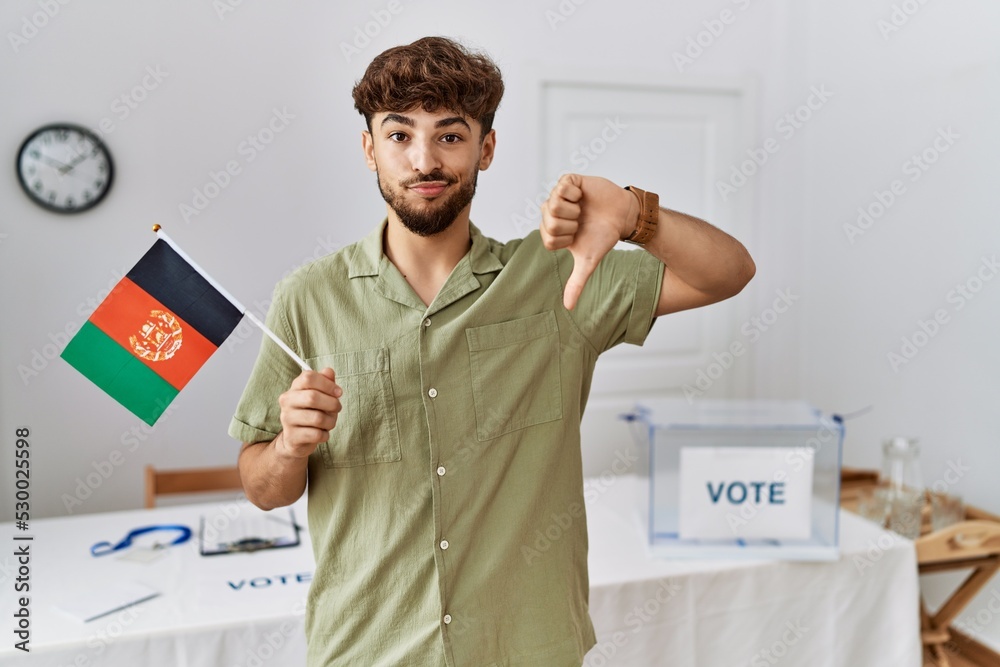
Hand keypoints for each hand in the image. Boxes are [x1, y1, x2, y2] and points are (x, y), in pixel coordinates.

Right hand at [276, 368, 341, 458]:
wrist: (295, 439)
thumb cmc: (312, 413)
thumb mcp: (320, 395)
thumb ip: (325, 382)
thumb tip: (329, 371)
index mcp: (294, 388)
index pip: (308, 378)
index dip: (327, 384)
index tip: (338, 392)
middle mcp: (287, 401)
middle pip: (312, 397)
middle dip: (332, 404)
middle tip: (338, 408)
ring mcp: (287, 419)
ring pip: (317, 418)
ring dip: (331, 421)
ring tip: (329, 422)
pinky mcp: (292, 436)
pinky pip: (316, 434)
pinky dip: (325, 435)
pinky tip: (322, 433)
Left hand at [540, 174, 637, 309]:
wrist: (623, 217)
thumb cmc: (603, 237)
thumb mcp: (588, 262)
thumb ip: (576, 282)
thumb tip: (568, 307)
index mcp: (552, 231)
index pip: (547, 238)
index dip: (566, 238)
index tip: (577, 235)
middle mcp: (552, 212)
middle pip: (549, 220)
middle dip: (570, 224)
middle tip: (581, 221)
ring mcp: (559, 195)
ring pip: (553, 203)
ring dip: (573, 210)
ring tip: (582, 209)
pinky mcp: (569, 181)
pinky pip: (562, 186)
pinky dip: (575, 193)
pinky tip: (582, 196)